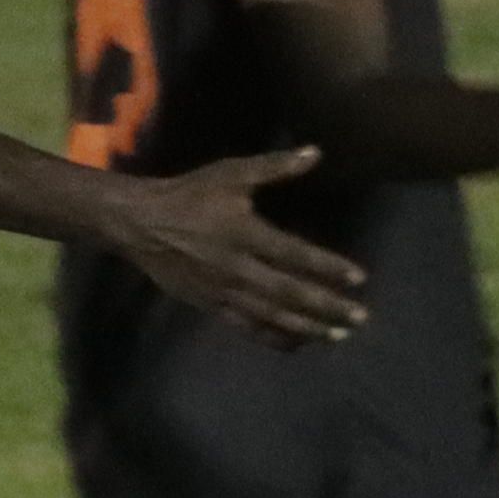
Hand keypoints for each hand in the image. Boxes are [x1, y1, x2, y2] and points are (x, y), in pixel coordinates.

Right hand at [103, 147, 368, 346]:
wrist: (138, 223)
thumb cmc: (190, 195)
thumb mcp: (231, 173)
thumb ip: (275, 167)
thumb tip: (316, 153)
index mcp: (244, 234)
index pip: (295, 254)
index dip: (328, 267)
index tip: (359, 278)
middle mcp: (236, 268)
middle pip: (289, 293)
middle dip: (327, 307)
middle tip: (360, 318)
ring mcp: (222, 291)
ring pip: (270, 316)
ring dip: (306, 328)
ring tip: (337, 336)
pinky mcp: (209, 306)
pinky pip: (245, 327)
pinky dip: (272, 337)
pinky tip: (296, 344)